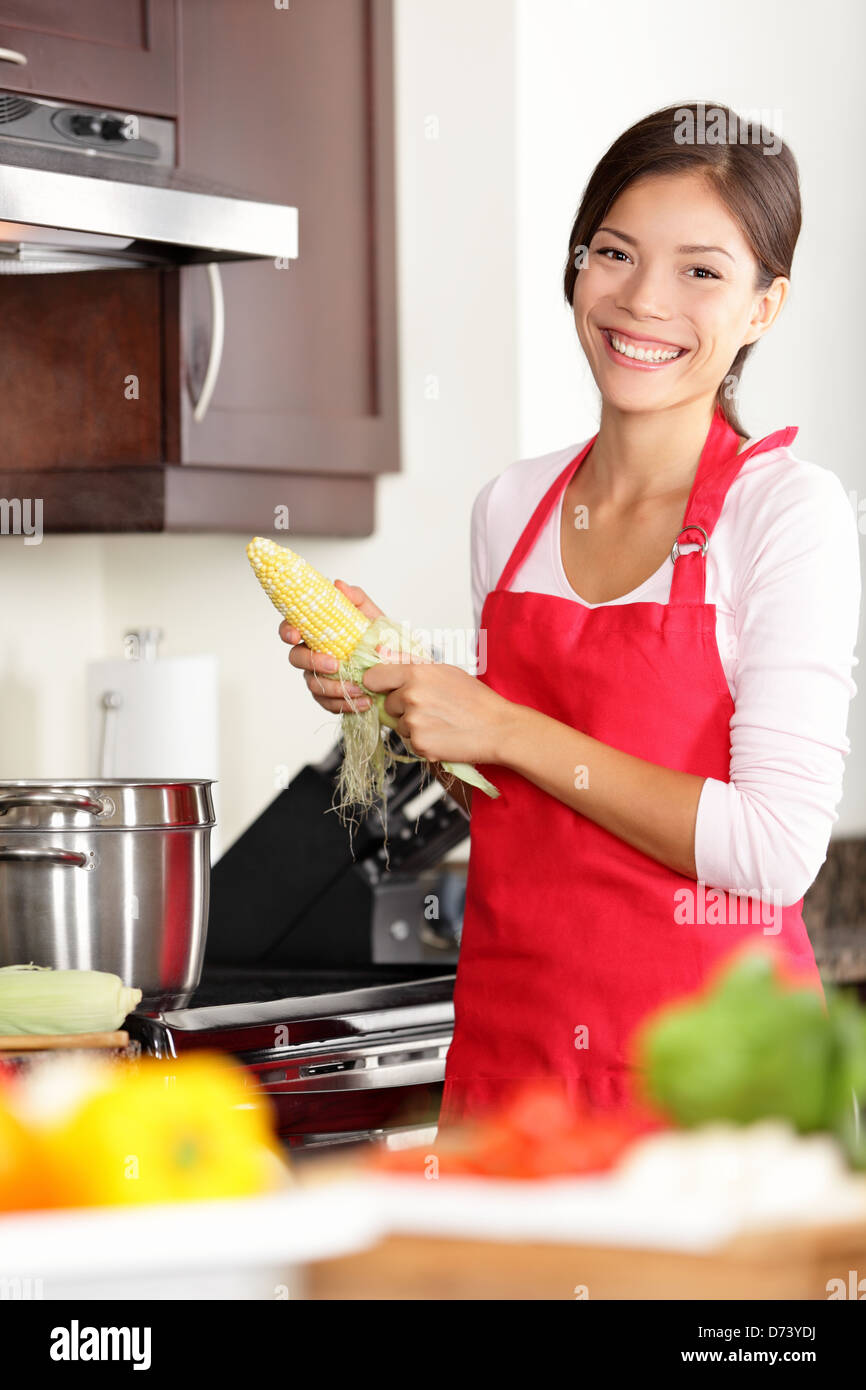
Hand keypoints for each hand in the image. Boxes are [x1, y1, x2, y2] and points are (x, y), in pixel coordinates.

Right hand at [279, 580, 382, 714]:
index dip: (287, 631)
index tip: (295, 635)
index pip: (291, 628)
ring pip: (313, 684)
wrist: (399, 668)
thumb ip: (356, 599)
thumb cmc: (381, 640)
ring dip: (334, 687)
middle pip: (296, 658)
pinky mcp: (329, 697)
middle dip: (312, 662)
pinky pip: (328, 703)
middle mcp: (313, 654)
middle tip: (334, 664)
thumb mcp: (372, 615)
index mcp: (318, 632)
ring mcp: (319, 676)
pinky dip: (345, 704)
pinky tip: (364, 702)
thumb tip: (338, 585)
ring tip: (360, 688)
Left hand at [362, 644, 512, 765]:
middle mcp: (411, 696)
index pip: (373, 677)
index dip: (379, 684)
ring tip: (440, 721)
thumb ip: (410, 662)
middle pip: (388, 704)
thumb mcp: (445, 671)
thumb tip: (381, 651)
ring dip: (414, 726)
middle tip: (431, 707)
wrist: (497, 728)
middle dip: (403, 708)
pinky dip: (423, 741)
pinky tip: (443, 734)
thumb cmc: (475, 699)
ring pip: (399, 725)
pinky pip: (410, 742)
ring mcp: (414, 722)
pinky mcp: (419, 744)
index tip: (386, 688)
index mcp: (416, 673)